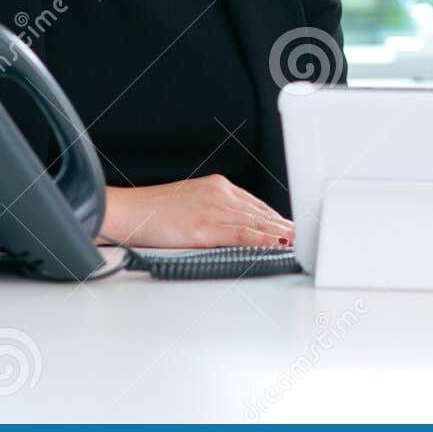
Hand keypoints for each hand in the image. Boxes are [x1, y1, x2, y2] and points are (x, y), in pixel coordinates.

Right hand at [98, 174, 293, 248]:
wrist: (126, 212)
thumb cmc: (152, 212)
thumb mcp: (191, 203)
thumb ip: (215, 211)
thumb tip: (237, 229)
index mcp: (217, 186)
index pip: (256, 204)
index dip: (277, 218)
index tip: (293, 228)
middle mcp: (220, 193)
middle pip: (261, 213)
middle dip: (285, 227)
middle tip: (306, 238)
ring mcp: (213, 208)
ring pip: (256, 223)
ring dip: (281, 234)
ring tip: (299, 244)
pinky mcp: (204, 226)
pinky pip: (241, 234)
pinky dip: (262, 240)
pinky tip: (276, 245)